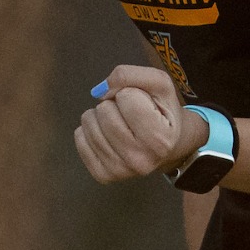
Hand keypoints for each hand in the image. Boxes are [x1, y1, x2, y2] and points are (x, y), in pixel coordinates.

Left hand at [74, 65, 206, 183]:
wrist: (170, 146)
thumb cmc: (164, 111)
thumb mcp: (159, 84)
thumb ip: (131, 75)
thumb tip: (100, 90)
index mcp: (160, 139)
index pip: (126, 97)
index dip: (131, 92)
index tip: (142, 103)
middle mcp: (140, 160)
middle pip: (104, 112)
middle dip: (113, 103)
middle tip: (127, 113)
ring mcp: (120, 171)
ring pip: (88, 123)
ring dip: (100, 115)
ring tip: (118, 122)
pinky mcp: (102, 175)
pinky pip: (79, 138)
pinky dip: (89, 129)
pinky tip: (107, 134)